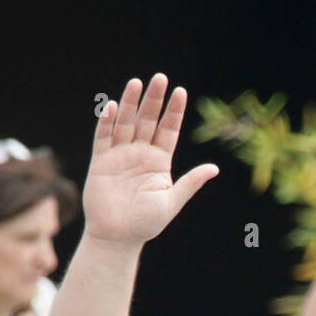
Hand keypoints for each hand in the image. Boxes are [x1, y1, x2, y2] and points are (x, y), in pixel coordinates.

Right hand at [84, 73, 218, 247]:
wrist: (117, 238)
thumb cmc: (146, 224)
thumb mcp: (171, 202)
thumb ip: (190, 183)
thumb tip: (214, 168)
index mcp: (159, 162)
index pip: (168, 130)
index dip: (174, 112)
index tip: (180, 92)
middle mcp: (140, 153)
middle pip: (148, 120)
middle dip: (154, 100)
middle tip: (160, 78)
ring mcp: (120, 155)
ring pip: (126, 123)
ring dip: (131, 103)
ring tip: (137, 83)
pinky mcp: (101, 161)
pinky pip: (104, 137)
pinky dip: (107, 122)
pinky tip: (114, 108)